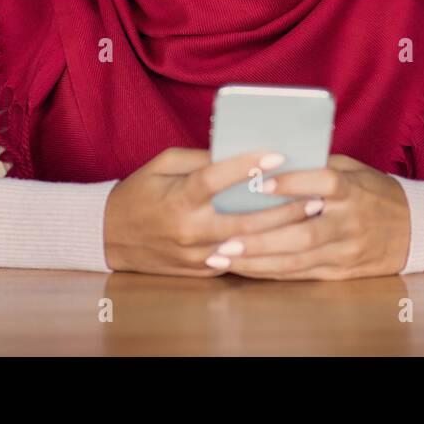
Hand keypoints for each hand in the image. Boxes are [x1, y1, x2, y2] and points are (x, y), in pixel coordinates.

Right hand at [102, 147, 323, 275]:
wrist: (109, 236)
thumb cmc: (140, 192)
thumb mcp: (163, 164)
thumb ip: (200, 159)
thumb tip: (238, 152)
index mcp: (178, 197)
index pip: (216, 178)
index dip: (247, 165)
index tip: (278, 154)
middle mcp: (188, 229)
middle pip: (244, 220)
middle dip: (283, 209)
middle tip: (314, 197)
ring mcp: (194, 254)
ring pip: (246, 245)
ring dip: (280, 232)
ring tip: (309, 217)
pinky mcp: (199, 271)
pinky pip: (236, 260)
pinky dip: (261, 248)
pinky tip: (286, 237)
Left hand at [220, 154, 410, 279]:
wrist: (415, 229)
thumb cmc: (372, 191)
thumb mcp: (353, 169)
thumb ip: (317, 166)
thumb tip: (269, 160)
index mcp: (353, 189)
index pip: (323, 183)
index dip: (292, 183)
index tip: (258, 182)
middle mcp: (349, 222)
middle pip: (303, 232)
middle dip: (260, 238)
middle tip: (223, 237)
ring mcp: (346, 250)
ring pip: (298, 259)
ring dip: (257, 260)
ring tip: (222, 257)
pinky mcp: (342, 272)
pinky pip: (301, 274)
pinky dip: (269, 271)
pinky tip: (243, 268)